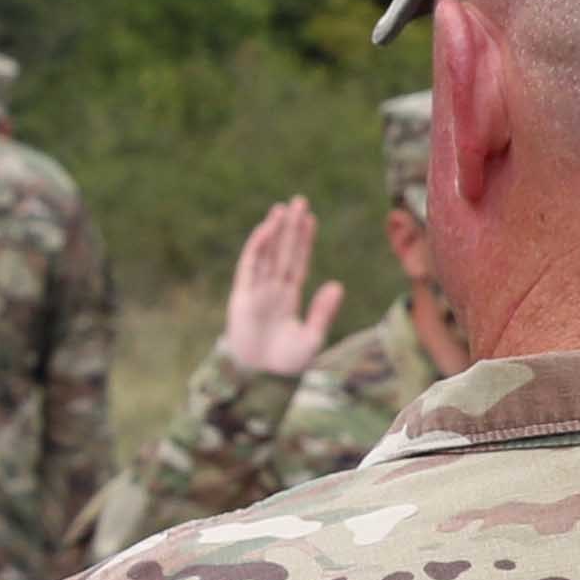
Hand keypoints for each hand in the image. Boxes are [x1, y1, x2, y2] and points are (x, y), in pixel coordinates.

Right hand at [216, 196, 344, 377]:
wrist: (261, 379)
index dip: (304, 240)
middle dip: (290, 227)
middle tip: (298, 201)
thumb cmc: (286, 362)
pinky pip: (250, 266)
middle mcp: (273, 289)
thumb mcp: (312, 336)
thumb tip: (337, 284)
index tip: (310, 218)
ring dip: (273, 231)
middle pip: (283, 251)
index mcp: (289, 297)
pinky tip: (266, 230)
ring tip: (281, 208)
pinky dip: (257, 247)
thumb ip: (323, 310)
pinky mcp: (242, 295)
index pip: (298, 261)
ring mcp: (257, 291)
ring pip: (266, 254)